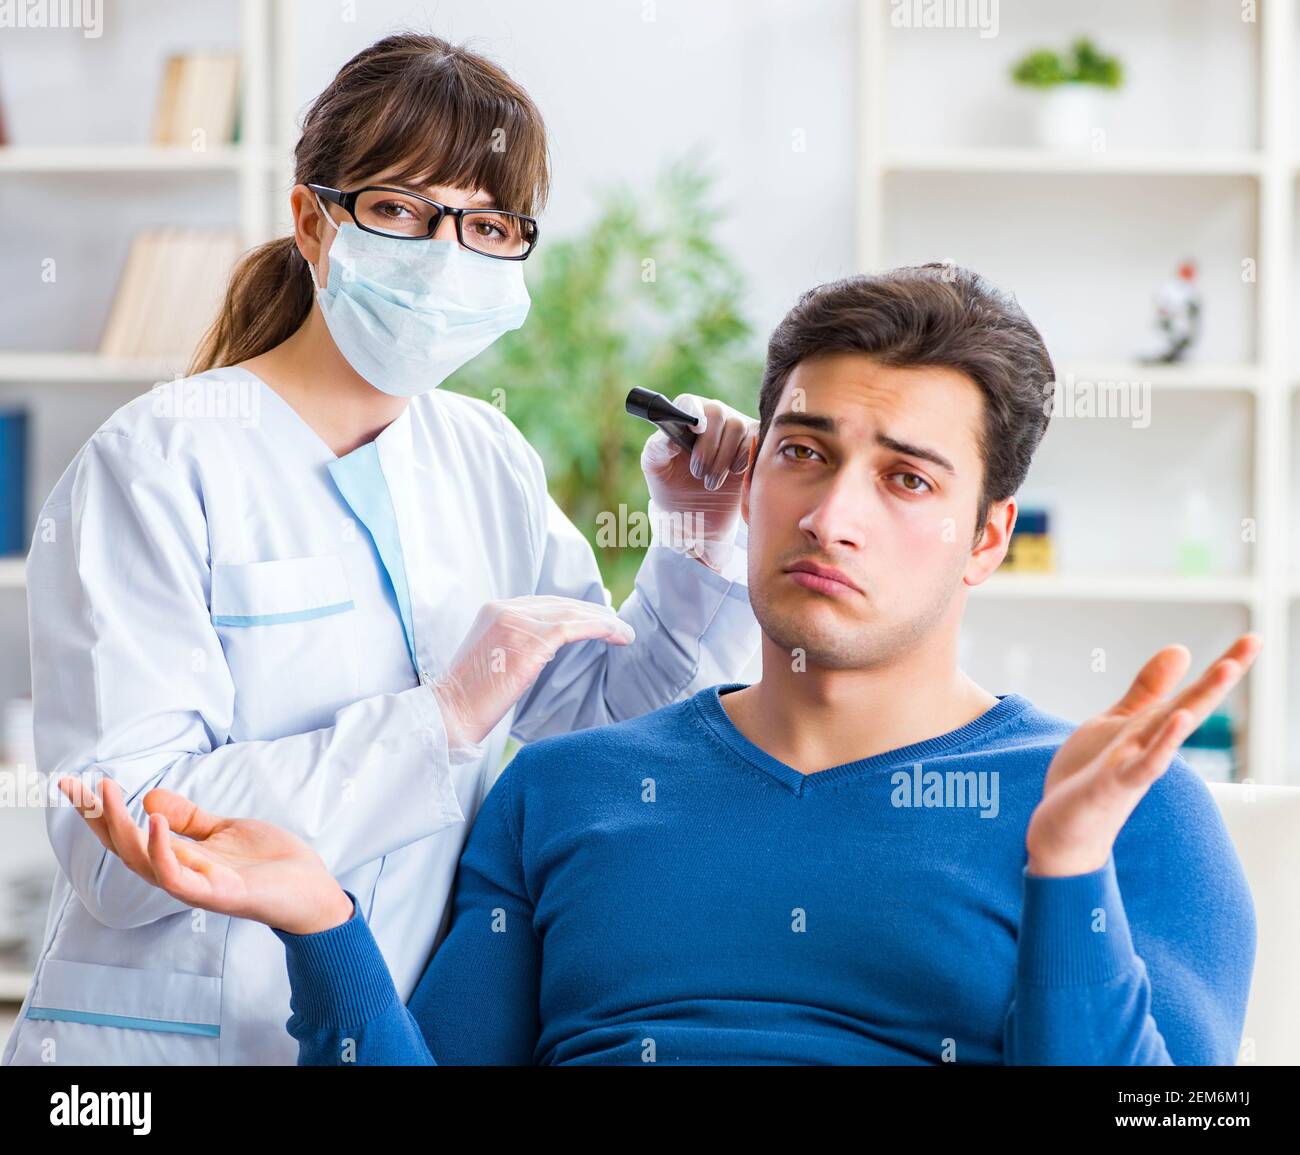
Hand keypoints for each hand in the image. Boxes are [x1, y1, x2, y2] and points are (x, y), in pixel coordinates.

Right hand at [56, 775, 353, 934]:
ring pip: (142, 861)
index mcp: (179, 858)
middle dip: (96, 817)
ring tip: (107, 792)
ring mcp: (195, 886)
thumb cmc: (269, 863)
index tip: (77, 783)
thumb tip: (150, 797)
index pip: (128, 835)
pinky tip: (154, 820)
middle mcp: (179, 874)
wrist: (311, 889)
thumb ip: (190, 819)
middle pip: (123, 848)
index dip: (100, 813)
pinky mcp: (216, 894)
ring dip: (120, 827)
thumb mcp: (225, 830)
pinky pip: (177, 876)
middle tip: (73, 784)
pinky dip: (161, 850)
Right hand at [431, 594, 636, 749]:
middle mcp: (505, 609)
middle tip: (617, 623)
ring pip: (571, 613)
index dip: (574, 609)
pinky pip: (573, 627)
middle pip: (560, 604)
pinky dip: (600, 629)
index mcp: (494, 610)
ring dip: (603, 622)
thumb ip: (516, 644)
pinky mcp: (529, 641)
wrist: (450, 712)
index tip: (597, 617)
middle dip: (593, 613)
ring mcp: (515, 622)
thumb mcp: (492, 658)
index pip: (544, 603)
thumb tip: (546, 649)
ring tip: (624, 633)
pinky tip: (618, 636)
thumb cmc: (470, 698)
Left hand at [640, 393, 755, 571]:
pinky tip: (733, 472)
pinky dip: (744, 458)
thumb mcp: (656, 466)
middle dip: (707, 446)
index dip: (693, 413)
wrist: (696, 512)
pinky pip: (756, 439)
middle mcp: (711, 417)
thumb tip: (669, 436)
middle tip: (697, 472)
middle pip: (716, 412)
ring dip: (722, 460)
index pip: (688, 403)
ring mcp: (734, 428)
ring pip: (736, 427)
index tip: (695, 430)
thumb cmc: (671, 484)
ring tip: (710, 482)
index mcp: (684, 416)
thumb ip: (658, 447)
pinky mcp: (753, 443)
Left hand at [1025, 633, 1260, 877]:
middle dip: (1220, 676)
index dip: (1220, 667)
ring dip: (1195, 701)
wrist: (1063, 832)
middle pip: (1190, 707)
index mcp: (1151, 730)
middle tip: (1255, 640)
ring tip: (1227, 667)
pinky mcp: (1111, 787)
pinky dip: (1160, 746)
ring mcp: (1133, 767)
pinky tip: (1176, 721)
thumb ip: (1148, 690)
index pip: (1190, 694)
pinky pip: (1141, 766)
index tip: (1254, 637)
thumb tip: (1182, 648)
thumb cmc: (1091, 775)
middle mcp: (1150, 746)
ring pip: (1169, 732)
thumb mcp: (1118, 723)